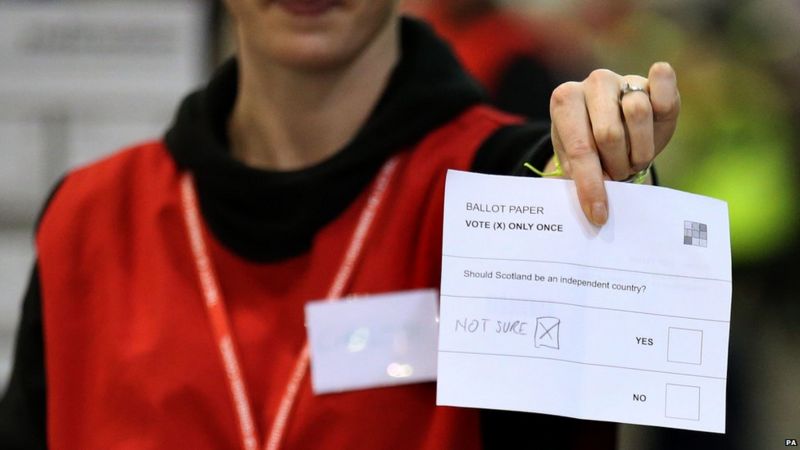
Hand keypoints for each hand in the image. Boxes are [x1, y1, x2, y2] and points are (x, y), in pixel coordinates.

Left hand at [549, 62, 679, 225]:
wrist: (608, 128)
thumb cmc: (588, 149)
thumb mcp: (573, 164)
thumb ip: (580, 179)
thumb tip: (596, 210)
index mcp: (565, 100)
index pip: (580, 148)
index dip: (591, 185)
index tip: (598, 214)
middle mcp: (594, 83)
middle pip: (610, 134)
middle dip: (616, 166)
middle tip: (616, 175)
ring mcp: (624, 79)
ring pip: (638, 114)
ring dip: (639, 151)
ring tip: (631, 159)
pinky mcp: (652, 81)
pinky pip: (663, 88)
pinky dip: (664, 100)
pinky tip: (658, 116)